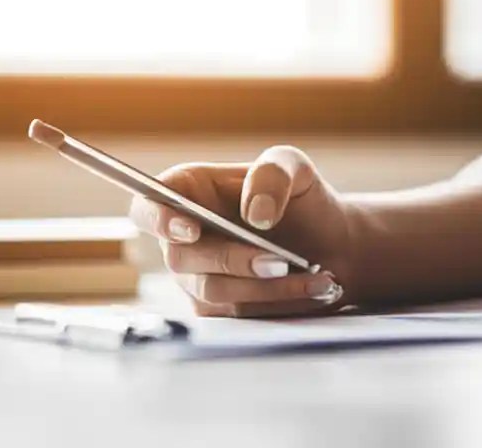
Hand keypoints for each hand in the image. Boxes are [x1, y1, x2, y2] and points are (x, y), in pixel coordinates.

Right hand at [129, 146, 356, 317]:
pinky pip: (235, 313)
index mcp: (190, 192)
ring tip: (311, 275)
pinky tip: (315, 287)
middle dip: (231, 259)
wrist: (333, 244)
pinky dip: (277, 301)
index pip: (148, 205)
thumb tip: (254, 214)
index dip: (158, 219)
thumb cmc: (303, 199)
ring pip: (211, 290)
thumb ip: (272, 175)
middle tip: (278, 260)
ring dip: (261, 285)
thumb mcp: (294, 168)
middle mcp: (184, 236)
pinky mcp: (219, 308)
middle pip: (181, 256)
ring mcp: (197, 275)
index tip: (190, 229)